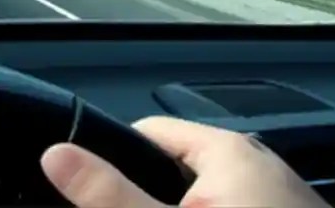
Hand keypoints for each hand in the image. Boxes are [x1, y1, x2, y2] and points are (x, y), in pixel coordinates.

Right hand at [40, 115, 329, 207]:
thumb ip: (112, 195)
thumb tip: (56, 155)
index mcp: (228, 153)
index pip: (146, 134)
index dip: (112, 162)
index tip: (93, 196)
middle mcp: (259, 168)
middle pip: (174, 174)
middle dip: (147, 201)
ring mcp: (278, 203)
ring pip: (205, 203)